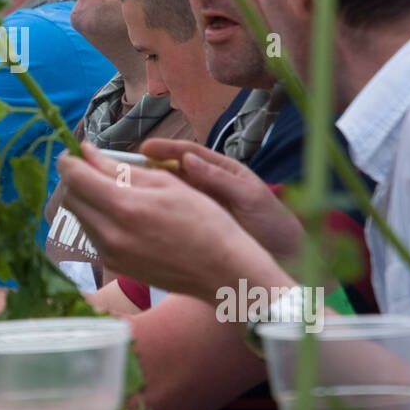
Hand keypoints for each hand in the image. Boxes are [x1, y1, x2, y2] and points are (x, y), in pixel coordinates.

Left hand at [57, 142, 285, 303]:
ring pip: (79, 217)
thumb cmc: (203, 221)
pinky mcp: (114, 266)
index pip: (74, 177)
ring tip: (113, 190)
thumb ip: (121, 168)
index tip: (74, 151)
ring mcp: (110, 254)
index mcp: (124, 207)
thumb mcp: (166, 183)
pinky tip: (122, 214)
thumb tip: (87, 153)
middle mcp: (110, 234)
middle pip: (70, 198)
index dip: (69, 159)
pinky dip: (97, 218)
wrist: (221, 270)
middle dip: (76, 179)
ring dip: (87, 199)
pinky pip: (92, 235)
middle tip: (94, 168)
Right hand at [139, 137, 304, 264]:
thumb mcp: (250, 197)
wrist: (286, 260)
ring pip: (166, 196)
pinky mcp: (193, 230)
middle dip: (148, 168)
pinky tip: (138, 218)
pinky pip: (170, 219)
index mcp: (221, 172)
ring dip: (147, 192)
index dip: (166, 149)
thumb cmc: (273, 223)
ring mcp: (199, 208)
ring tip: (124, 192)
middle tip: (122, 169)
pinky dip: (154, 216)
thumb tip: (188, 160)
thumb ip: (220, 179)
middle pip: (171, 172)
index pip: (188, 154)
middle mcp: (206, 187)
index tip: (146, 149)